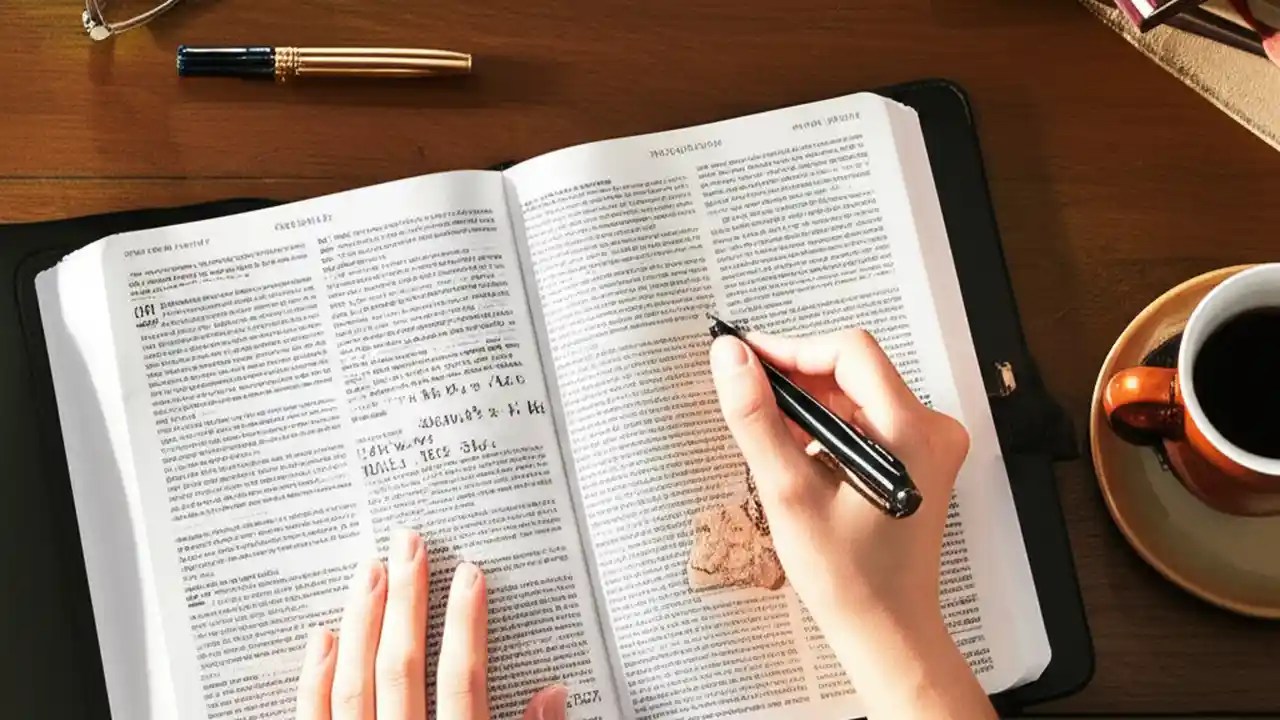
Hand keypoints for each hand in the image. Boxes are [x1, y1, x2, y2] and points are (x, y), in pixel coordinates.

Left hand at [295, 529, 567, 719]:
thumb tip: (554, 693)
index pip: (462, 681)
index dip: (467, 625)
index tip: (470, 574)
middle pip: (402, 668)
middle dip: (406, 601)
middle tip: (407, 545)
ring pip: (354, 684)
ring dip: (362, 623)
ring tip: (370, 571)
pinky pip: (313, 717)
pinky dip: (316, 677)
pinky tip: (325, 635)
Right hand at [709, 329, 993, 719]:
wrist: (887, 631)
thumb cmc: (846, 576)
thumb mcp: (789, 493)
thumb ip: (757, 419)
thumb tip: (729, 357)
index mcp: (913, 431)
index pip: (849, 353)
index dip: (792, 348)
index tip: (744, 358)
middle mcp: (933, 428)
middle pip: (854, 370)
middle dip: (796, 376)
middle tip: (744, 391)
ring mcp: (931, 444)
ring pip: (857, 393)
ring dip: (808, 402)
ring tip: (764, 424)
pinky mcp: (919, 459)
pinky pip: (867, 418)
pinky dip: (827, 424)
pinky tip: (793, 447)